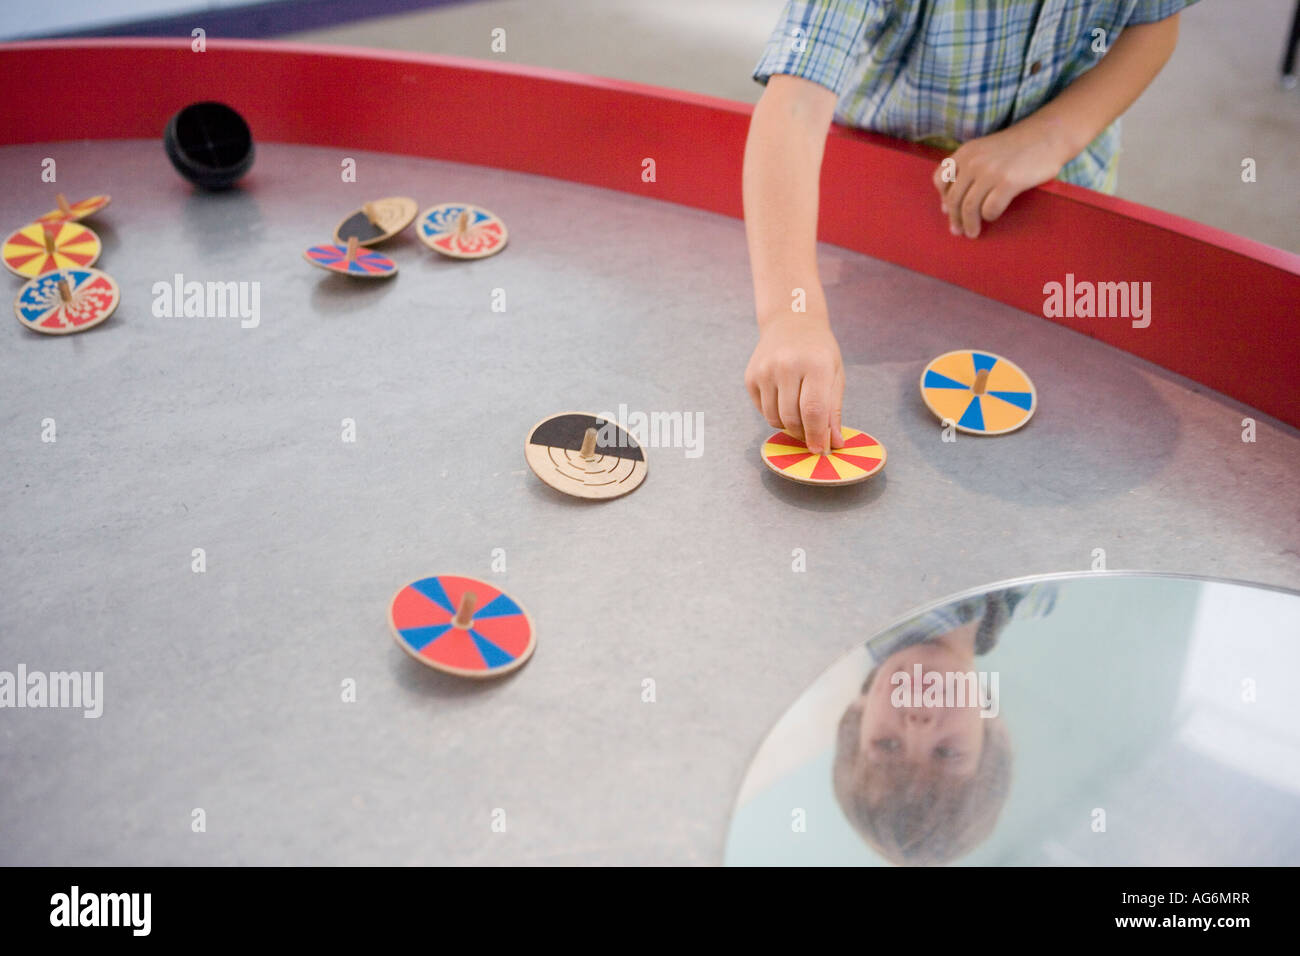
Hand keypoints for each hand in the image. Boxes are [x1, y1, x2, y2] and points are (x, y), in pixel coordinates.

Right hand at [745, 311, 844, 453]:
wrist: (791, 321)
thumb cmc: (819, 351)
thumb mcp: (835, 375)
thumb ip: (833, 411)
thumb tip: (834, 443)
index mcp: (815, 364)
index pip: (813, 410)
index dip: (816, 435)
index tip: (819, 450)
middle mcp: (786, 365)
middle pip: (791, 418)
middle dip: (802, 434)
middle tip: (811, 434)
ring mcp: (765, 370)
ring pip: (774, 418)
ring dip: (788, 425)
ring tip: (799, 414)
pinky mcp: (750, 376)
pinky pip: (762, 410)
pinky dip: (774, 413)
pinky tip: (784, 398)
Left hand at [933, 118, 1071, 237]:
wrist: (1048, 135)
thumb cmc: (1016, 147)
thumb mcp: (984, 150)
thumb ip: (967, 170)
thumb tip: (947, 206)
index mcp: (966, 152)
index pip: (940, 179)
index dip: (943, 198)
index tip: (948, 211)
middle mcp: (974, 161)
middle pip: (954, 198)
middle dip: (955, 218)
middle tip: (959, 231)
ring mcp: (990, 172)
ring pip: (969, 207)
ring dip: (969, 224)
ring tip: (973, 233)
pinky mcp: (1008, 182)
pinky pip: (990, 209)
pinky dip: (989, 216)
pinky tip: (992, 216)